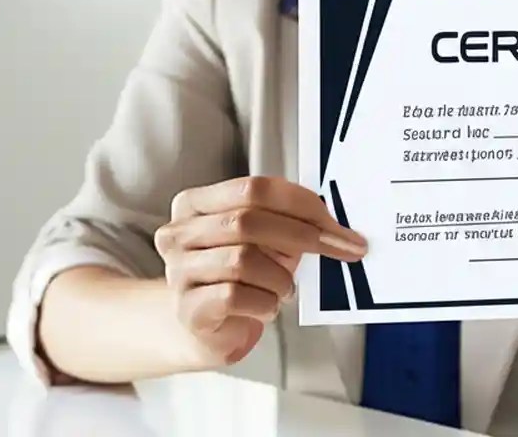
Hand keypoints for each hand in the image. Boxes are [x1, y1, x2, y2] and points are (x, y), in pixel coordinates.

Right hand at [153, 176, 366, 367]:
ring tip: (284, 289)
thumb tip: (333, 225)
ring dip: (279, 278)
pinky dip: (264, 303)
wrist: (206, 329)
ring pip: (242, 261)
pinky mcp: (186, 308)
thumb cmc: (238, 279)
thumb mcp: (264, 242)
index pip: (254, 188)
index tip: (336, 225)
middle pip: (247, 221)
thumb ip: (287, 224)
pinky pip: (234, 297)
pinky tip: (267, 307)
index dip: (300, 204)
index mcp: (197, 203)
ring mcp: (178, 271)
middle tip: (339, 249)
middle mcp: (180, 232)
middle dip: (303, 235)